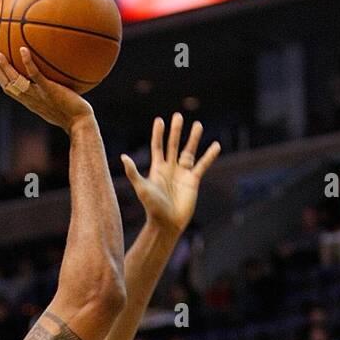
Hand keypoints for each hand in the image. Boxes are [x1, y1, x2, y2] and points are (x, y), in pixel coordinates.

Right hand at [0, 48, 93, 132]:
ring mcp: (40, 95)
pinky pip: (36, 76)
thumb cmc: (74, 115)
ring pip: (17, 81)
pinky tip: (23, 50)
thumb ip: (53, 93)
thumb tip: (56, 81)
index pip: (11, 91)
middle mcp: (32, 100)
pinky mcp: (49, 90)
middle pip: (9, 86)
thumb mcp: (59, 104)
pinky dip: (28, 63)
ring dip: (6, 68)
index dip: (0, 80)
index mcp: (32, 103)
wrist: (80, 124)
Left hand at [121, 114, 220, 235]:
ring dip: (193, 139)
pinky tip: (216, 145)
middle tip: (178, 116)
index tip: (160, 120)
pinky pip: (202, 165)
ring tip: (198, 125)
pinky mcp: (193, 181)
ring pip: (189, 152)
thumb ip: (133, 172)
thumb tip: (123, 157)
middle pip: (173, 145)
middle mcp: (170, 168)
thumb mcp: (142, 188)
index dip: (158, 134)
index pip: (158, 146)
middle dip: (176, 131)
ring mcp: (182, 174)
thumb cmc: (153, 208)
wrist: (167, 223)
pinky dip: (209, 156)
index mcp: (157, 168)